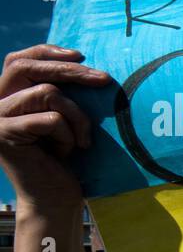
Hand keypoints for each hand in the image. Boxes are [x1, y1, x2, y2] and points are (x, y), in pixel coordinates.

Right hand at [0, 45, 110, 216]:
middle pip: (28, 67)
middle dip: (71, 71)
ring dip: (76, 117)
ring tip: (79, 140)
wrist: (54, 199)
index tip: (81, 55)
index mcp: (5, 96)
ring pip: (48, 94)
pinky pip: (50, 119)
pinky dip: (68, 135)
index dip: (48, 52)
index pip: (19, 59)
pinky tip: (67, 152)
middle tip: (104, 80)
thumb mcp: (63, 118)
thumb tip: (82, 60)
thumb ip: (60, 91)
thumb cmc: (65, 159)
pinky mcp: (4, 134)